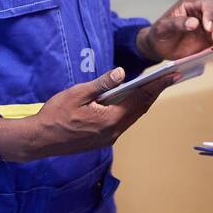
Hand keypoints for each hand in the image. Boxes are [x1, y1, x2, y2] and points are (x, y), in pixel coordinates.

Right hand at [0, 67, 179, 162]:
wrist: (40, 140)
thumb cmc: (55, 114)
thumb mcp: (77, 94)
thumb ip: (101, 84)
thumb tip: (121, 73)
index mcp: (110, 119)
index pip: (140, 99)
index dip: (157, 86)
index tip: (173, 75)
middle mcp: (114, 131)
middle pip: (141, 109)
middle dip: (155, 92)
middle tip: (170, 77)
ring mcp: (109, 138)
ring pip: (133, 116)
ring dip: (144, 101)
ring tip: (155, 86)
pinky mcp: (103, 139)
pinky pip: (123, 121)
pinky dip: (132, 109)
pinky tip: (132, 99)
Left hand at [137, 0, 212, 60]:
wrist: (160, 45)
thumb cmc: (160, 32)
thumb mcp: (163, 27)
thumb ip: (177, 23)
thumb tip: (194, 23)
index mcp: (192, 4)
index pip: (206, 4)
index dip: (209, 14)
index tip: (207, 27)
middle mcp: (205, 13)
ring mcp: (211, 26)